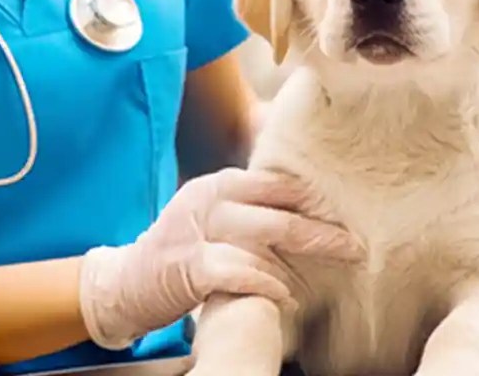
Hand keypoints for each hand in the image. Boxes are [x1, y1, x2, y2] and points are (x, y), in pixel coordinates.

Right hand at [77, 167, 364, 348]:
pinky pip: (239, 271)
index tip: (344, 214)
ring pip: (265, 234)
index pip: (276, 182)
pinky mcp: (188, 265)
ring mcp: (197, 231)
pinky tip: (287, 296)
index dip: (314, 198)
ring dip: (306, 253)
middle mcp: (208, 200)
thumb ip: (244, 210)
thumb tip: (299, 209)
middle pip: (279, 207)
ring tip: (336, 264)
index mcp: (216, 185)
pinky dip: (268, 283)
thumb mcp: (207, 217)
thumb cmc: (177, 254)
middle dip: (323, 227)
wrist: (123, 283)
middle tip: (355, 244)